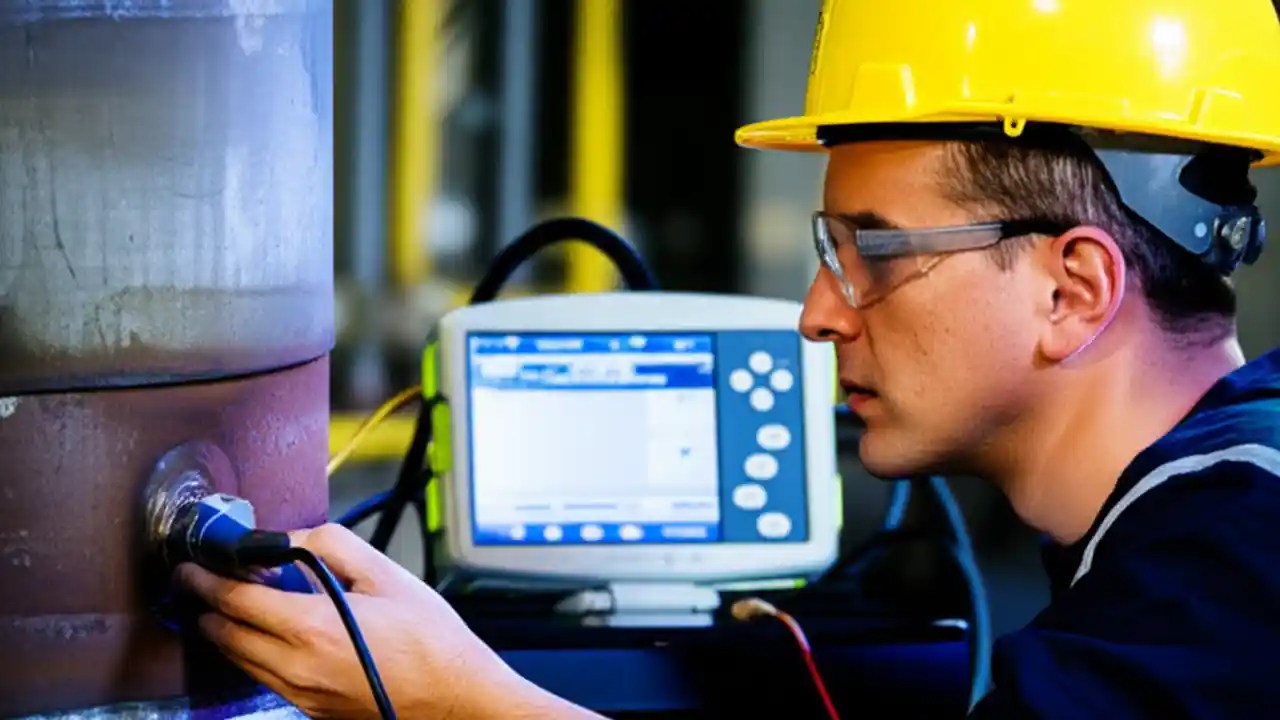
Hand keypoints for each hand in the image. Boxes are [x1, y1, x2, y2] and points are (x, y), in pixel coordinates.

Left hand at [175, 523, 595, 718]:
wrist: (455, 697)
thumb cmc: (429, 637)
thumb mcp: (384, 573)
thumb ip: (329, 545)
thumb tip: (287, 539)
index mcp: (311, 626)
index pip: (235, 600)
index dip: (206, 579)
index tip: (192, 565)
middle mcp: (296, 666)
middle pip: (226, 636)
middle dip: (206, 607)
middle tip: (198, 583)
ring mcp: (301, 694)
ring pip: (241, 662)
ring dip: (225, 633)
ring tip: (223, 609)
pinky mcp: (311, 710)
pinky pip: (265, 679)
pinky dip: (252, 655)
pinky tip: (264, 638)